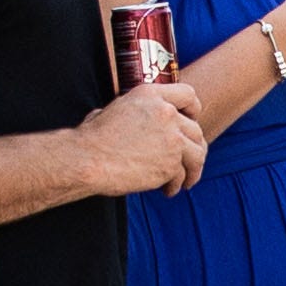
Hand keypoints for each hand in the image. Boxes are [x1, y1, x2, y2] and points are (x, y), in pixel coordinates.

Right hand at [82, 84, 208, 196]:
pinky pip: (184, 175)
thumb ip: (132, 111)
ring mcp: (172, 137)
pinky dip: (177, 184)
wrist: (87, 160)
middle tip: (187, 161)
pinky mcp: (171, 162)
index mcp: (150, 95)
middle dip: (193, 147)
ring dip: (193, 169)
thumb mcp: (112, 110)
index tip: (192, 123)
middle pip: (195, 130)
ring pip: (198, 154)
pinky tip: (167, 190)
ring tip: (184, 181)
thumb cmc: (92, 138)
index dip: (193, 110)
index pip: (188, 95)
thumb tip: (132, 116)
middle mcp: (166, 112)